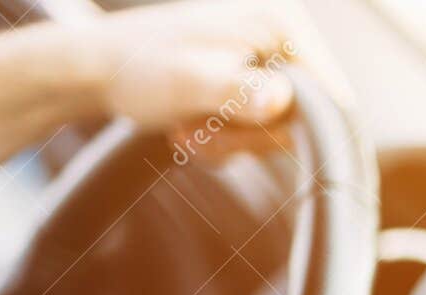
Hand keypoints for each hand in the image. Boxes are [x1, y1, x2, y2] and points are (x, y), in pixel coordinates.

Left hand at [76, 1, 317, 130]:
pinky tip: (193, 126)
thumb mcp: (188, 83)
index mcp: (281, 23)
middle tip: (204, 134)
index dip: (298, 130)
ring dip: (236, 141)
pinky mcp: (254, 77)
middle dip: (254, 137)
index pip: (330, 96)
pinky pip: (263, 126)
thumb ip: (237, 92)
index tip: (248, 139)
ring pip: (282, 127)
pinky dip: (229, 136)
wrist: (96, 68)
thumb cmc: (136, 69)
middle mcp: (284, 34)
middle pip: (307, 116)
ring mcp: (270, 56)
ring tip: (190, 130)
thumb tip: (282, 100)